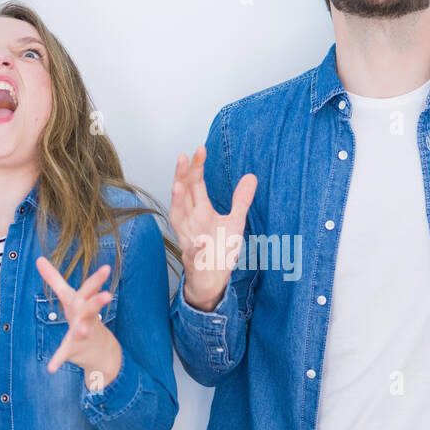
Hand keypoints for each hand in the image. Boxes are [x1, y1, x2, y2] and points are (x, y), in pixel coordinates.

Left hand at [35, 256, 120, 390]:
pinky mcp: (74, 349)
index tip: (108, 268)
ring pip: (83, 330)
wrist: (102, 352)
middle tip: (108, 296)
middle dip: (98, 301)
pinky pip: (65, 353)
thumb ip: (54, 278)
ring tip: (81, 330)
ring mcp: (82, 333)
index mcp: (83, 303)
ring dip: (83, 329)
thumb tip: (38, 258)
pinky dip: (57, 359)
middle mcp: (85, 317)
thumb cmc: (83, 318)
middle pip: (92, 307)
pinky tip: (50, 368)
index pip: (91, 289)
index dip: (98, 279)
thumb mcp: (69, 298)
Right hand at [170, 145, 256, 310]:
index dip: (196, 167)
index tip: (200, 149)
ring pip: (178, 220)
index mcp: (200, 211)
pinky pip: (193, 253)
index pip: (195, 184)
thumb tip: (251, 176)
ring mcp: (189, 240)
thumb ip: (241, 200)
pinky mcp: (195, 260)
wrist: (212, 280)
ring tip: (178, 187)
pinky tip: (200, 241)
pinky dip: (195, 248)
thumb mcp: (235, 221)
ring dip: (177, 204)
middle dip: (182, 176)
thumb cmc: (219, 249)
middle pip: (183, 195)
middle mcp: (190, 222)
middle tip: (184, 157)